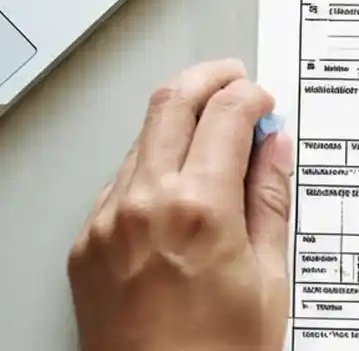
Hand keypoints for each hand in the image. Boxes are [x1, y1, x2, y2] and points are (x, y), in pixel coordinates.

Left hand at [67, 59, 293, 350]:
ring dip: (177, 124)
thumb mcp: (268, 278)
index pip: (225, 113)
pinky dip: (150, 169)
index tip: (264, 103)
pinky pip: (118, 184)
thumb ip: (269, 200)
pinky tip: (177, 188)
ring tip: (212, 142)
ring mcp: (106, 223)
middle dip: (208, 80)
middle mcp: (144, 204)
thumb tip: (274, 147)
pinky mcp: (85, 245)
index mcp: (199, 208)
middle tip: (233, 82)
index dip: (251, 96)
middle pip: (171, 102)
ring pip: (140, 138)